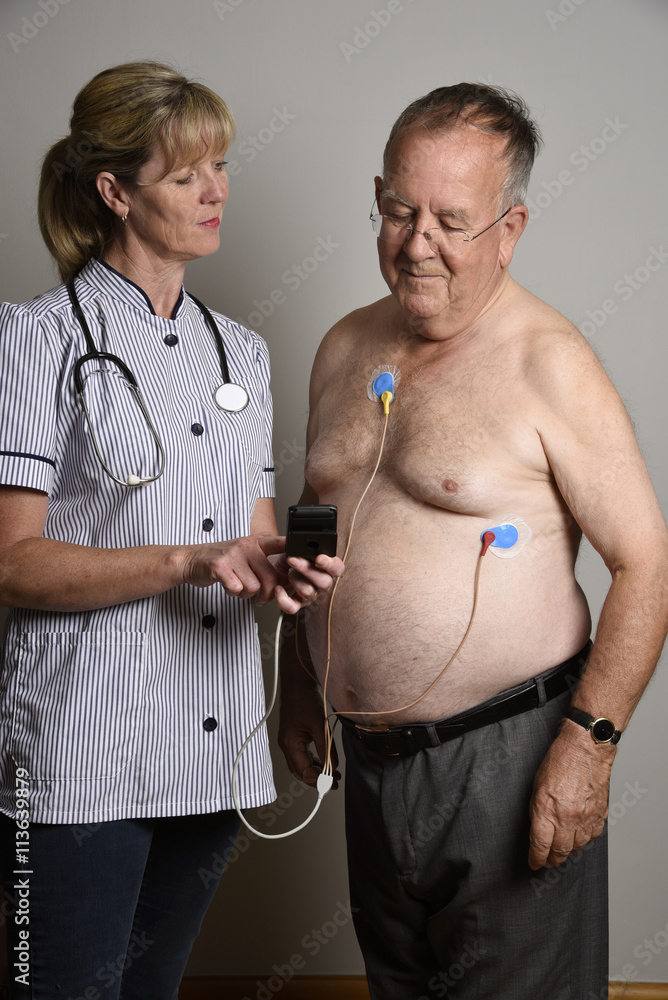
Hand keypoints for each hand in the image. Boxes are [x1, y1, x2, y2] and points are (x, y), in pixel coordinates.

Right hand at [181, 534, 285, 604]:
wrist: (193, 560)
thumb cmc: (224, 560)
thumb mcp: (247, 554)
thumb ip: (266, 563)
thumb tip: (287, 579)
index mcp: (257, 542)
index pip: (281, 543)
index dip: (294, 550)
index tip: (303, 558)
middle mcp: (247, 545)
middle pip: (271, 576)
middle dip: (267, 593)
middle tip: (260, 597)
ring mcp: (233, 554)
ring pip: (254, 586)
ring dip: (247, 593)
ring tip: (239, 586)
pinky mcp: (220, 566)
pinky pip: (237, 588)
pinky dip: (233, 593)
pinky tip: (228, 585)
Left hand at [272, 551, 344, 614]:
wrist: (271, 570)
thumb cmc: (287, 559)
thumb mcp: (292, 549)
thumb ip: (296, 547)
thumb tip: (294, 543)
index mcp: (325, 568)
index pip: (337, 568)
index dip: (331, 564)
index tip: (319, 558)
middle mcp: (321, 583)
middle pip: (325, 582)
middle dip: (307, 570)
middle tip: (293, 559)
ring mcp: (310, 595)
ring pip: (308, 592)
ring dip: (294, 580)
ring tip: (286, 572)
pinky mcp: (297, 604)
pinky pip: (293, 607)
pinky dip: (283, 599)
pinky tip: (278, 588)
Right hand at [278, 688, 339, 789]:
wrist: (297, 685)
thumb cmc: (306, 701)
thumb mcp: (319, 725)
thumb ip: (326, 747)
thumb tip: (332, 766)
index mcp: (290, 743)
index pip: (303, 770)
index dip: (318, 779)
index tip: (332, 783)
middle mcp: (286, 745)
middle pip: (299, 772)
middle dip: (316, 779)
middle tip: (334, 783)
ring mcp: (288, 742)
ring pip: (300, 765)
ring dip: (315, 772)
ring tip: (332, 775)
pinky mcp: (292, 738)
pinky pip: (301, 756)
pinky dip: (312, 762)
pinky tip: (324, 762)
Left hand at [528, 721, 614, 868]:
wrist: (586, 749)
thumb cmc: (560, 760)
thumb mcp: (537, 785)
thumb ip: (538, 810)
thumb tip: (538, 829)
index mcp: (547, 809)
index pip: (540, 845)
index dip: (536, 858)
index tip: (534, 863)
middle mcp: (567, 818)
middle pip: (559, 851)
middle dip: (552, 860)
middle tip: (547, 861)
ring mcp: (586, 818)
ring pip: (577, 847)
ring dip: (568, 852)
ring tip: (561, 851)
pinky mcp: (599, 815)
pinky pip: (592, 836)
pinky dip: (584, 840)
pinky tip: (578, 837)